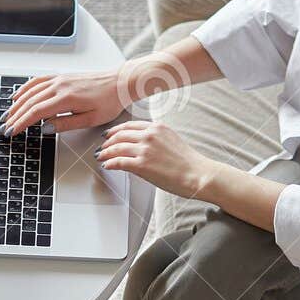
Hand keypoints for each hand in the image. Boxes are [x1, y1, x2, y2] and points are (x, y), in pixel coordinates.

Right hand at [0, 71, 122, 135]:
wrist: (119, 83)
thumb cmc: (109, 101)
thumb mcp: (90, 120)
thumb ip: (65, 124)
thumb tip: (44, 128)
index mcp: (66, 98)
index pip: (36, 112)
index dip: (21, 123)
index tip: (12, 131)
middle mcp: (59, 86)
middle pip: (29, 102)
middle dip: (15, 116)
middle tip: (5, 127)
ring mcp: (59, 79)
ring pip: (30, 92)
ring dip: (16, 104)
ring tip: (8, 115)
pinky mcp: (61, 77)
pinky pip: (37, 81)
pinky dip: (25, 89)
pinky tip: (18, 96)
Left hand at [97, 121, 216, 197]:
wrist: (198, 174)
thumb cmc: (189, 162)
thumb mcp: (172, 140)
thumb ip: (156, 139)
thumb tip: (142, 145)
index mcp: (157, 127)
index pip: (130, 125)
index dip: (116, 130)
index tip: (110, 134)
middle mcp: (150, 135)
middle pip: (120, 135)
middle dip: (108, 142)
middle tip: (102, 147)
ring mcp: (145, 149)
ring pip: (117, 148)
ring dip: (106, 152)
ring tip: (101, 156)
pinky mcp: (142, 165)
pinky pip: (119, 162)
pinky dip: (110, 163)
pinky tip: (107, 166)